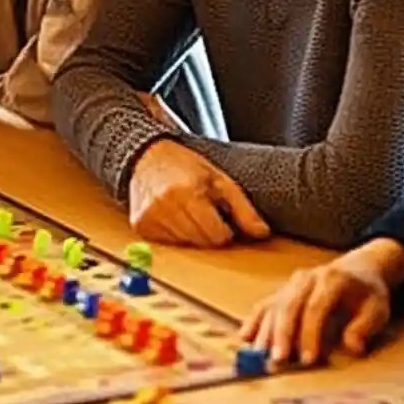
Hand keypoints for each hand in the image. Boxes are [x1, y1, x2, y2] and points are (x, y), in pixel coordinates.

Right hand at [128, 140, 270, 246]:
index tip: (220, 216)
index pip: (218, 235)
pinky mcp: (140, 226)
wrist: (147, 157)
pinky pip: (167, 245)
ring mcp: (150, 217)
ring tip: (187, 212)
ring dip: (191, 234)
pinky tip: (172, 217)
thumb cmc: (187, 167)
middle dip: (208, 233)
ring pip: (185, 246)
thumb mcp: (221, 181)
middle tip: (204, 213)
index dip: (225, 229)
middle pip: (202, 243)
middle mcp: (165, 206)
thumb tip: (263, 234)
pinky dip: (174, 235)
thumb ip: (244, 209)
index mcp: (189, 192)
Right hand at [239, 239, 403, 364]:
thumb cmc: (366, 293)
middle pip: (289, 306)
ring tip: (259, 355)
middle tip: (278, 360)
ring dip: (265, 332)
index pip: (316, 307)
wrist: (357, 269)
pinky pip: (264, 305)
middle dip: (282, 335)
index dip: (311, 334)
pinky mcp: (281, 291)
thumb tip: (353, 347)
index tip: (309, 359)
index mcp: (332, 279)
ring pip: (273, 306)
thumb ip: (365, 327)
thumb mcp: (377, 308)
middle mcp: (307, 278)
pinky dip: (253, 321)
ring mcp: (291, 283)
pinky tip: (246, 338)